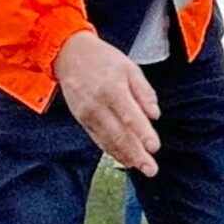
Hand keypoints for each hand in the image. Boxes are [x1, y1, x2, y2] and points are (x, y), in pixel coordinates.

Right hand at [54, 29, 160, 174]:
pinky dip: (111, 150)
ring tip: (140, 168)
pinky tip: (124, 159)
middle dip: (136, 154)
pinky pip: (98, 139)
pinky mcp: (81, 119)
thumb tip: (155, 115)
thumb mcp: (129, 67)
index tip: (154, 147)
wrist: (68, 54)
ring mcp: (87, 114)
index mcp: (112, 88)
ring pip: (107, 140)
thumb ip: (143, 91)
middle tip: (151, 169)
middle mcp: (97, 104)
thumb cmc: (102, 59)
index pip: (129, 115)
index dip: (142, 133)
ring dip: (125, 156)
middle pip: (118, 134)